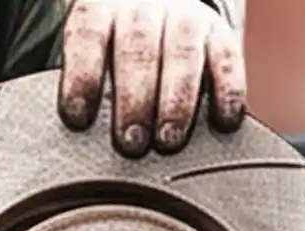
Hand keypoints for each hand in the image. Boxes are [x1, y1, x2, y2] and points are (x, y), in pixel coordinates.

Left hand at [58, 0, 246, 157]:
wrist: (152, 6)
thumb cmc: (108, 45)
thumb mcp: (89, 50)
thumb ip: (85, 80)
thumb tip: (77, 130)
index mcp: (99, 7)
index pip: (87, 34)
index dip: (83, 75)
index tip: (78, 117)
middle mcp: (142, 5)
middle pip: (137, 46)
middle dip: (134, 98)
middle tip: (130, 142)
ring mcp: (183, 16)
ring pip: (181, 52)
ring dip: (176, 99)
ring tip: (168, 140)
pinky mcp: (218, 32)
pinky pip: (227, 57)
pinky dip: (227, 90)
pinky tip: (223, 121)